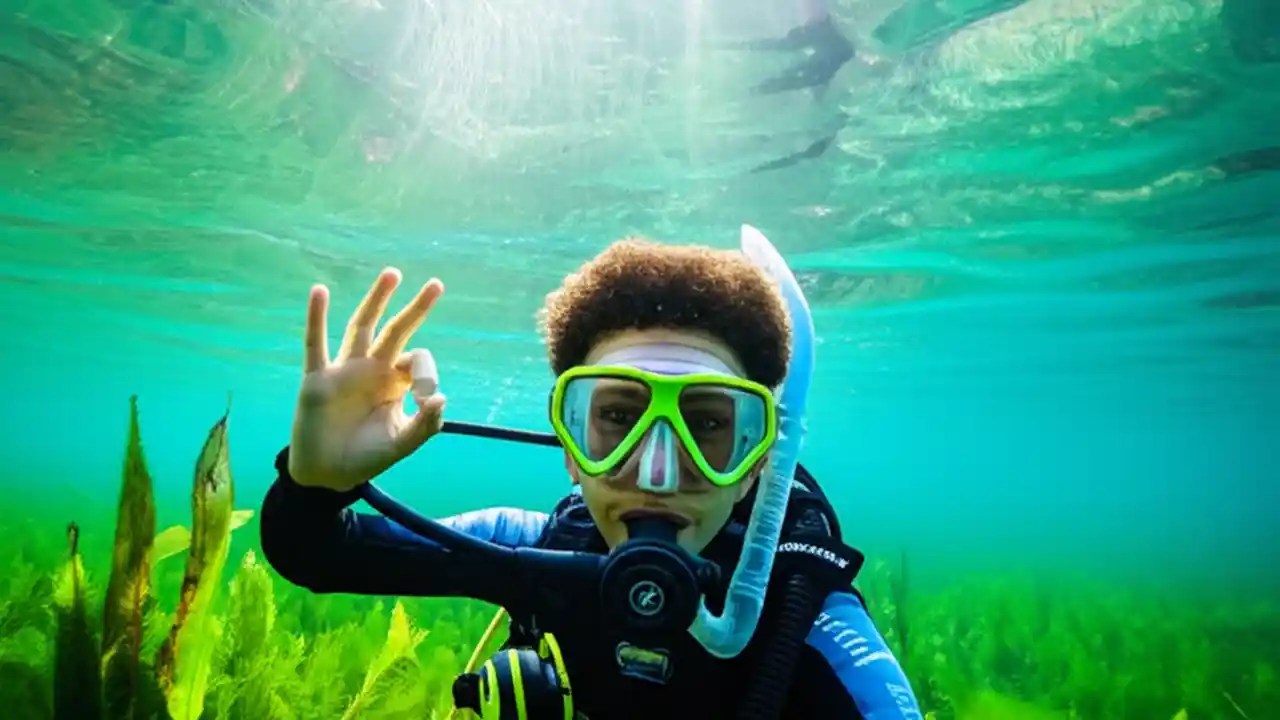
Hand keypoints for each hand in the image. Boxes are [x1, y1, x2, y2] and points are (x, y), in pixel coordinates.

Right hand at [287, 267, 446, 491]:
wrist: (326, 476)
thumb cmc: (366, 457)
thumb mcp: (401, 444)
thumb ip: (424, 425)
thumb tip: (441, 397)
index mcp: (395, 383)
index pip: (417, 361)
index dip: (426, 372)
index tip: (424, 397)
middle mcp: (372, 369)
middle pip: (396, 331)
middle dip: (415, 309)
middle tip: (437, 285)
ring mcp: (344, 370)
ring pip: (361, 327)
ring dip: (376, 300)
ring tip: (393, 274)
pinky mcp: (317, 378)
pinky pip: (315, 343)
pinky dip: (316, 317)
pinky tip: (319, 292)